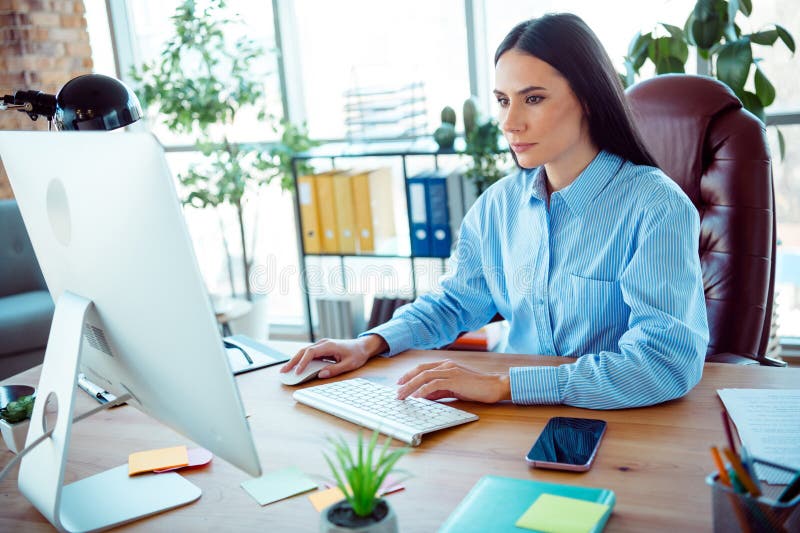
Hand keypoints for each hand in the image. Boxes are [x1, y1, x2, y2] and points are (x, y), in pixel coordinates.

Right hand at [280, 335, 387, 379]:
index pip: (311, 353)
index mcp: (329, 345)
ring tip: (286, 371)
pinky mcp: (322, 349)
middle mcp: (323, 343)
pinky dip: (301, 360)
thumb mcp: (349, 364)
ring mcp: (322, 345)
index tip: (297, 372)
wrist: (363, 346)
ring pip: (304, 352)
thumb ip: (335, 370)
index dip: (303, 362)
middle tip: (283, 371)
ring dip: (295, 360)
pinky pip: (309, 354)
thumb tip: (321, 374)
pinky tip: (296, 367)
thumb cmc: (357, 354)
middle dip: (292, 361)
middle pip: (303, 351)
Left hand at [396, 360, 510, 403]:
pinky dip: (423, 390)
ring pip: (424, 376)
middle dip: (406, 381)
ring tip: (402, 396)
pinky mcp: (455, 379)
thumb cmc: (475, 388)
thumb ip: (439, 390)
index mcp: (446, 365)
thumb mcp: (453, 388)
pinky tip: (417, 396)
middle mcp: (446, 365)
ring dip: (411, 387)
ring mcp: (450, 371)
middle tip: (396, 392)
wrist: (493, 386)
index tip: (399, 383)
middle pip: (420, 371)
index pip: (422, 368)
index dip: (409, 375)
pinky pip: (434, 384)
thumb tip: (424, 395)